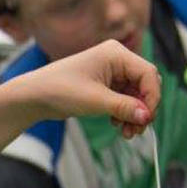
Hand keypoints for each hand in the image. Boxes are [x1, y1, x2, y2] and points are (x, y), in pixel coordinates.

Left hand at [17, 40, 160, 140]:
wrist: (34, 96)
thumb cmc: (59, 90)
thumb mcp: (95, 101)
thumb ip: (124, 107)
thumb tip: (146, 117)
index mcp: (116, 54)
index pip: (148, 74)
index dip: (152, 97)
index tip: (147, 119)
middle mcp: (116, 59)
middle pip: (145, 84)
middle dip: (144, 108)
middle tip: (137, 130)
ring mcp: (111, 72)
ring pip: (136, 95)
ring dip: (135, 114)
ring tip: (127, 133)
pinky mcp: (106, 85)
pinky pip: (125, 99)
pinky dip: (125, 113)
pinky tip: (117, 125)